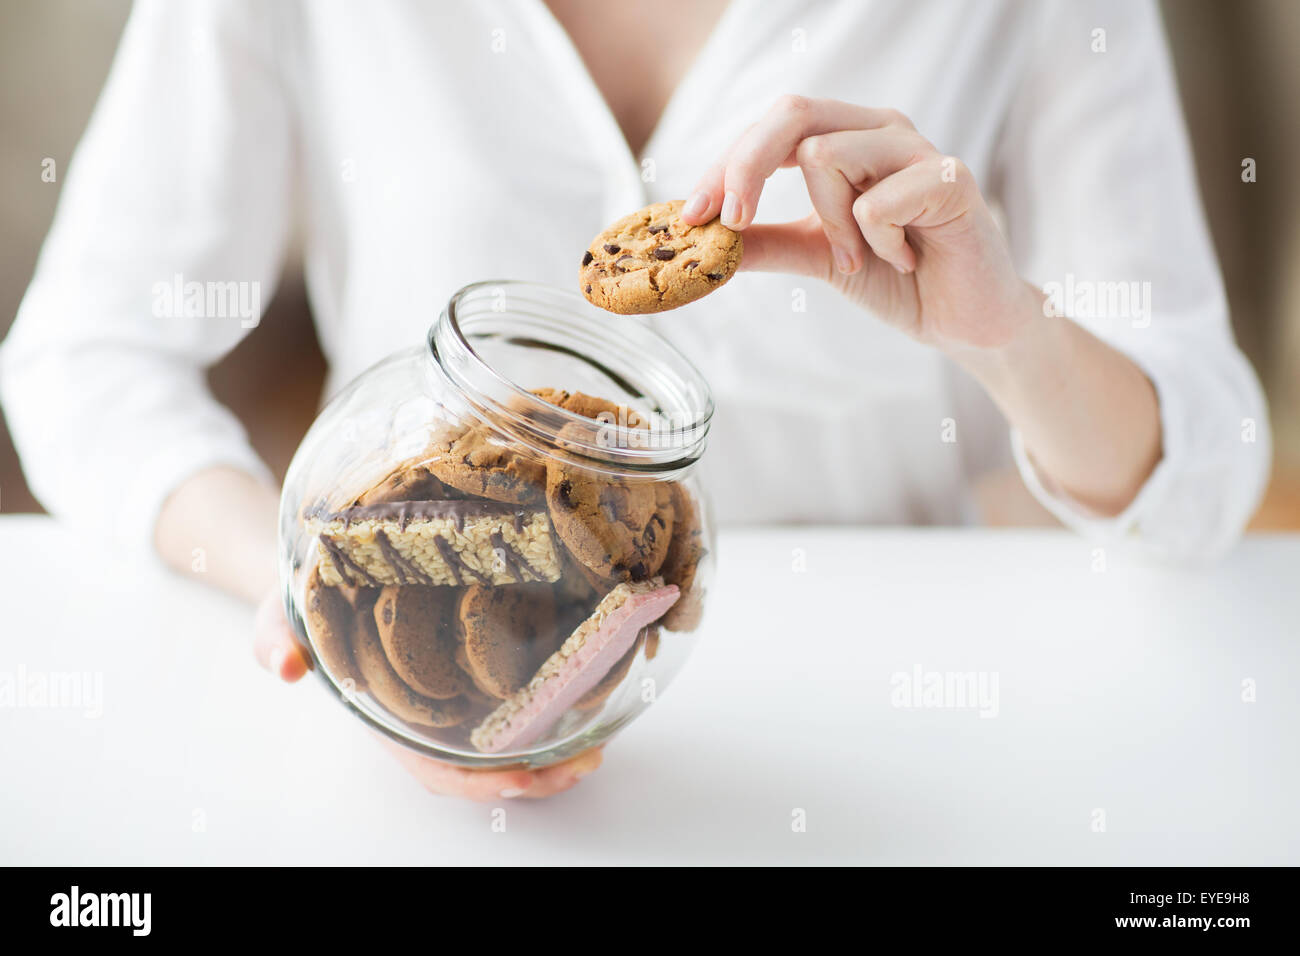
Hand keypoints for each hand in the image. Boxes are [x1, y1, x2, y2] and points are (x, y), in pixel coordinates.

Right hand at [253, 588, 600, 799]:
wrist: (328, 569)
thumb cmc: (309, 601)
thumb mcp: (285, 612)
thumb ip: (276, 635)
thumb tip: (285, 664)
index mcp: (392, 719)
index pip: (435, 768)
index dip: (475, 782)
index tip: (517, 779)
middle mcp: (432, 717)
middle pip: (488, 767)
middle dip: (538, 776)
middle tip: (584, 759)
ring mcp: (460, 697)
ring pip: (512, 743)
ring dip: (556, 752)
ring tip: (599, 741)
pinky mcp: (482, 669)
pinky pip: (522, 703)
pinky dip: (556, 709)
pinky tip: (591, 695)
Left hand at [680, 95, 1039, 350]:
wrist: (965, 321)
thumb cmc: (898, 279)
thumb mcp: (817, 258)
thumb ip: (766, 242)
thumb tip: (701, 240)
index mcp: (847, 138)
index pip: (770, 128)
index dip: (724, 167)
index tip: (692, 215)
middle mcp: (879, 129)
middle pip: (791, 113)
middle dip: (746, 168)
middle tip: (732, 223)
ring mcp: (916, 148)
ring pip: (827, 155)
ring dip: (830, 224)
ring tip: (862, 258)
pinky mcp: (950, 178)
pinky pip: (877, 202)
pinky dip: (879, 243)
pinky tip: (906, 259)